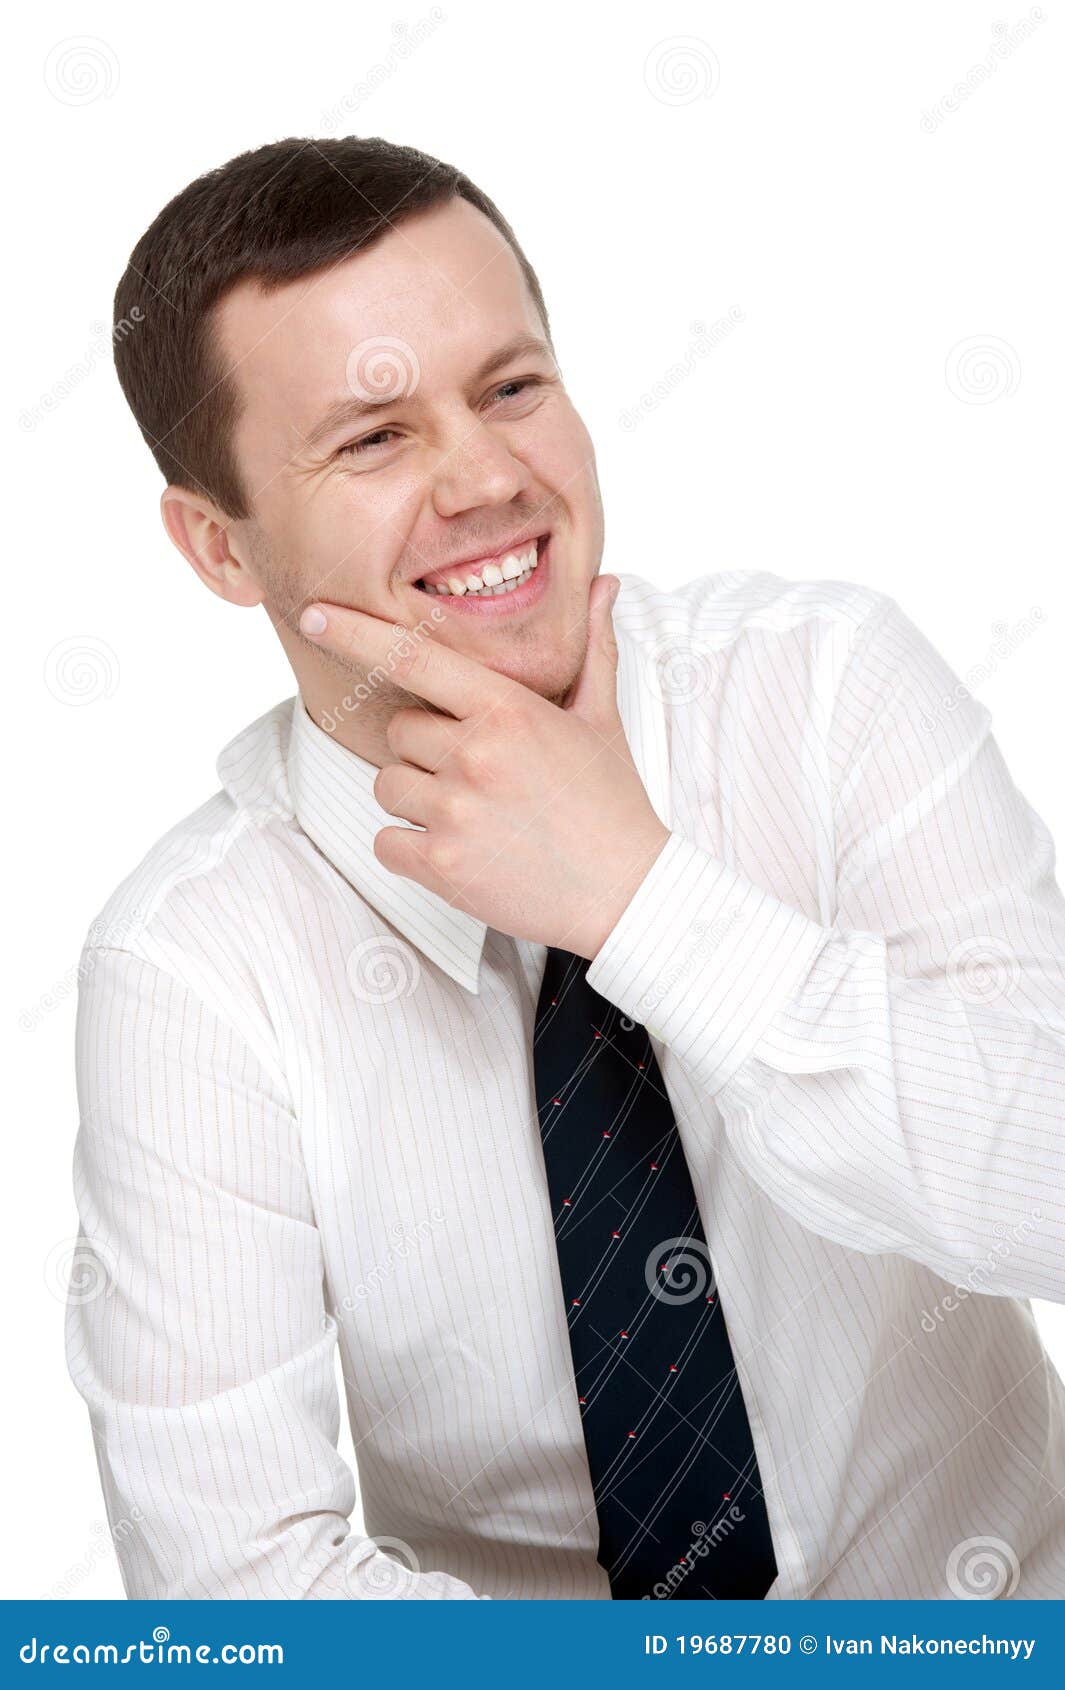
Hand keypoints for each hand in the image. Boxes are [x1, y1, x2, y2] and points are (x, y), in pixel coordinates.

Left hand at [299, 575, 669, 958]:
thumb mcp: (601, 719)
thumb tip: (604, 585)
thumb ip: (591, 649)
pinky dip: (409, 849)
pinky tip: (461, 852)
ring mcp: (455, 812)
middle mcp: (475, 754)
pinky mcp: (443, 866)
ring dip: (415, 800)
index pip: (413, 658)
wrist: (628, 892)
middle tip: (478, 776)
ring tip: (473, 816)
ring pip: (386, 786)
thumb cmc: (612, 803)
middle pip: (399, 732)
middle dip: (426, 751)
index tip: (314, 615)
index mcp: (507, 709)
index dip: (355, 632)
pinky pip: (385, 842)